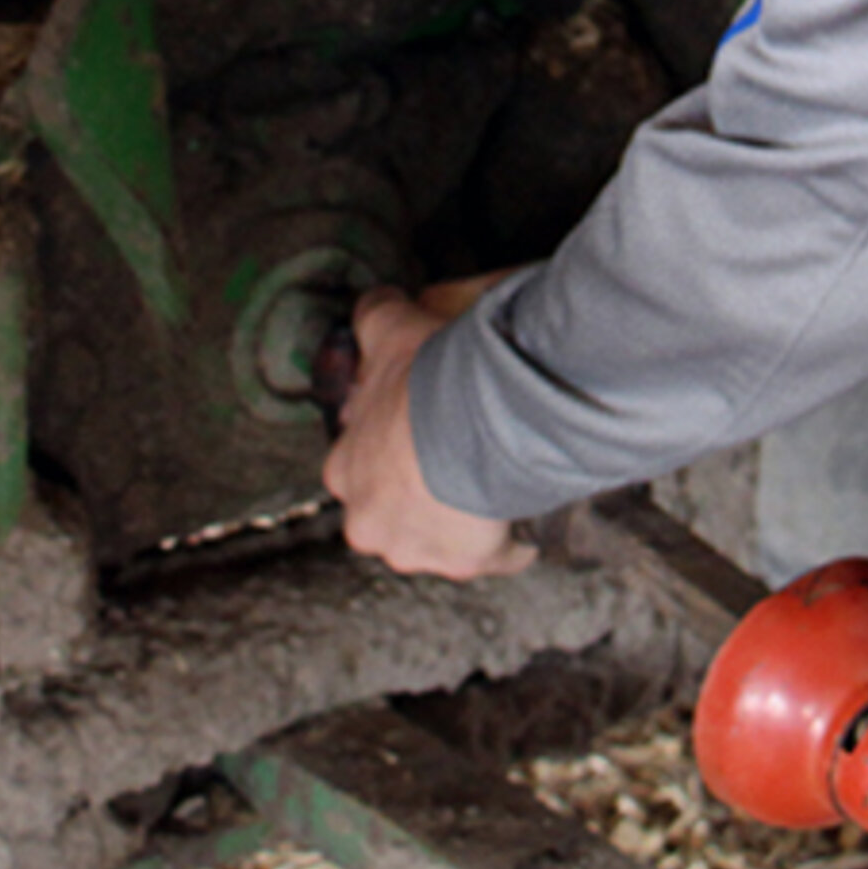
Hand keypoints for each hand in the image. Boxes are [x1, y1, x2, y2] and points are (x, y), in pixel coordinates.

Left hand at [321, 281, 534, 579]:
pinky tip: (523, 508)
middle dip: (419, 493)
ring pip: (436, 539)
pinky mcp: (465, 564)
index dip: (390, 443)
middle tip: (459, 456)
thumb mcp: (393, 331)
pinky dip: (507, 539)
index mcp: (345, 471)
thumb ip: (374, 319)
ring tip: (494, 482)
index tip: (419, 427)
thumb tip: (374, 304)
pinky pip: (491, 555)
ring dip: (460, 519)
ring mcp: (416, 551)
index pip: (358, 464)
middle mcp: (369, 522)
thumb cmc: (430, 383)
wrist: (484, 423)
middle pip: (391, 512)